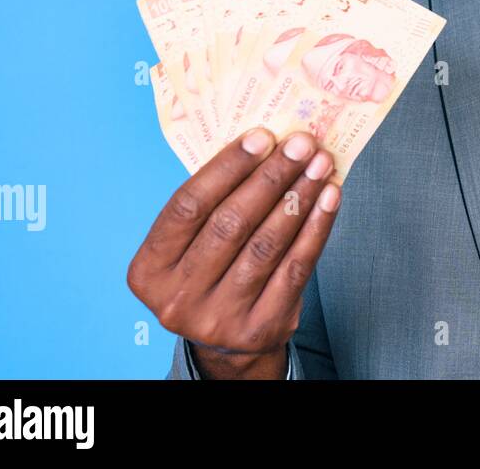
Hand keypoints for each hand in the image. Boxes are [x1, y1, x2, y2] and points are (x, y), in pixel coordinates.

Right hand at [127, 129, 340, 378]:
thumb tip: (267, 143)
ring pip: (266, 244)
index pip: (188, 205)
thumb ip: (215, 202)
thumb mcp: (193, 244)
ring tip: (321, 165)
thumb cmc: (213, 270)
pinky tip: (329, 197)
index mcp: (149, 269)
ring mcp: (219, 318)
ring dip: (299, 196)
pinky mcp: (261, 327)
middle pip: (231, 223)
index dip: (227, 167)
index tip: (262, 136)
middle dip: (271, 176)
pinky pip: (296, 267)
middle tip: (302, 143)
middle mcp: (178, 298)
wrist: (228, 342)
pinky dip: (317, 227)